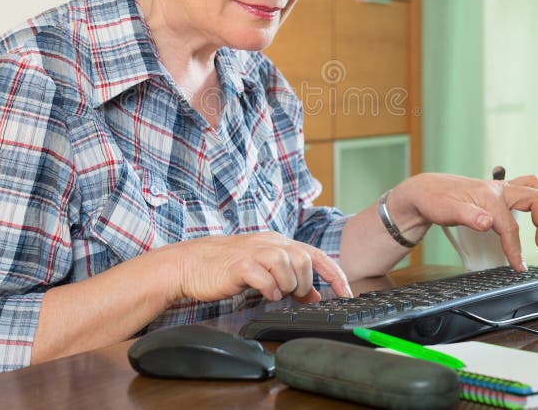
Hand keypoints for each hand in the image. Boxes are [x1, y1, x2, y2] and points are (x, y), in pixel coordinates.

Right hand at [170, 231, 352, 303]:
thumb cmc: (226, 267)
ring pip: (287, 265)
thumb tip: (315, 294)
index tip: (346, 293)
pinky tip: (264, 293)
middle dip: (305, 283)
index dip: (334, 274)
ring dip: (288, 286)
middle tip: (294, 295)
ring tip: (276, 293)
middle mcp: (268, 242)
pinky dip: (269, 289)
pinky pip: (264, 277)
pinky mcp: (238, 265)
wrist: (191, 264)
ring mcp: (253, 252)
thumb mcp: (264, 270)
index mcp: (277, 242)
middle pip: (304, 259)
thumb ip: (290, 278)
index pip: (315, 254)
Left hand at [389, 173, 537, 270]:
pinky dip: (537, 201)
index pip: (510, 226)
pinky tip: (533, 215)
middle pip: (535, 197)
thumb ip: (468, 216)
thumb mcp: (445, 211)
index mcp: (488, 196)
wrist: (424, 191)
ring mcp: (498, 189)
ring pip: (534, 187)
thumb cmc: (433, 200)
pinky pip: (525, 189)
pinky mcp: (497, 192)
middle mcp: (497, 189)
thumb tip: (488, 222)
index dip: (516, 249)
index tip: (518, 266)